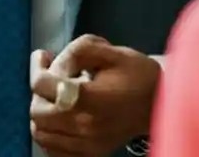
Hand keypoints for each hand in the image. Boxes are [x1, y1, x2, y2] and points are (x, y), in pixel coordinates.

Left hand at [29, 35, 160, 156]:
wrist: (161, 103)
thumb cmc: (137, 74)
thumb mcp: (110, 51)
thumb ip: (77, 51)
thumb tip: (54, 64)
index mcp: (92, 98)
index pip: (43, 85)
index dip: (38, 66)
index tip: (43, 55)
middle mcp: (86, 126)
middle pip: (37, 112)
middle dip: (39, 91)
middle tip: (51, 77)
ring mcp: (88, 144)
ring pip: (41, 132)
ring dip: (42, 111)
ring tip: (56, 96)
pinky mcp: (90, 153)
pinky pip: (53, 149)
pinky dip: (50, 132)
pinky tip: (60, 115)